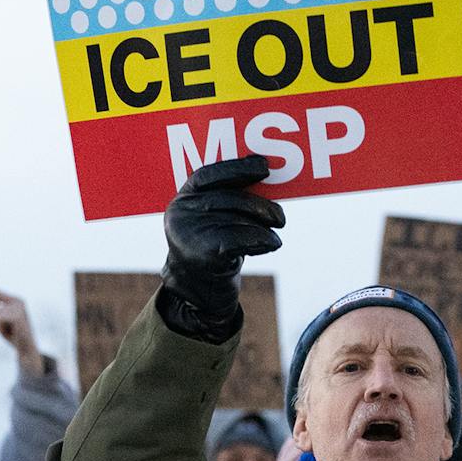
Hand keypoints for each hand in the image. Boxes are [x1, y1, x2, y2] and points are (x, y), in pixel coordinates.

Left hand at [0, 278, 46, 377]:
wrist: (26, 348)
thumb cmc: (13, 336)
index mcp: (14, 300)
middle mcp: (18, 301)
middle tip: (9, 329)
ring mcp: (18, 307)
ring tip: (11, 331)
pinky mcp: (17, 315)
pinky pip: (0, 319)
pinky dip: (2, 328)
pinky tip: (12, 332)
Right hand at [162, 156, 284, 320]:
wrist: (197, 294)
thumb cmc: (213, 251)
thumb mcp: (215, 222)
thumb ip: (229, 201)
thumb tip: (266, 179)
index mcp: (182, 200)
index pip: (207, 175)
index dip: (237, 168)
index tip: (263, 166)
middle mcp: (181, 215)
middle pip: (228, 198)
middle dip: (259, 205)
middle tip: (280, 216)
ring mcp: (189, 234)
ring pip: (237, 220)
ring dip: (264, 227)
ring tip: (276, 233)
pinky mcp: (203, 254)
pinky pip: (241, 239)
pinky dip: (262, 240)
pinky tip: (272, 243)